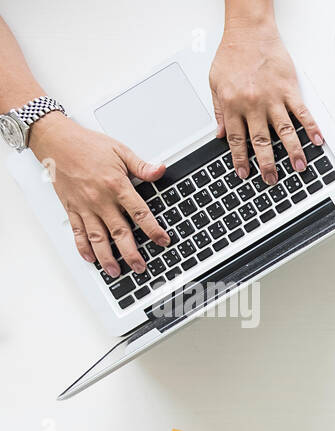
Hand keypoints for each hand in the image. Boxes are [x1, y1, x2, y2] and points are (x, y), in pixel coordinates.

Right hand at [28, 112, 169, 276]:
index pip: (140, 213)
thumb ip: (142, 166)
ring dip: (107, 257)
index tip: (163, 241)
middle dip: (131, 252)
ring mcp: (84, 205)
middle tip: (140, 267)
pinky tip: (90, 258)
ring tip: (116, 271)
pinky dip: (83, 247)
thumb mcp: (120, 150)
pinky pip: (77, 231)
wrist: (55, 140)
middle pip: (119, 231)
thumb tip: (161, 171)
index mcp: (116, 185)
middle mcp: (100, 199)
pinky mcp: (71, 207)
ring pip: (97, 237)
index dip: (153, 230)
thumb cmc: (87, 144)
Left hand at [209, 13, 320, 183]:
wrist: (249, 32)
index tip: (244, 174)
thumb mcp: (214, 82)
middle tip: (272, 179)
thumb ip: (219, 110)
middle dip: (266, 164)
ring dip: (292, 152)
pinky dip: (311, 128)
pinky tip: (317, 141)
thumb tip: (219, 133)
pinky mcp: (289, 89)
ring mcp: (273, 98)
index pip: (236, 139)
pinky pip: (302, 113)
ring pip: (284, 132)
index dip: (240, 159)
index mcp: (233, 104)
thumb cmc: (233, 54)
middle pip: (261, 141)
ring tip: (299, 167)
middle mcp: (253, 104)